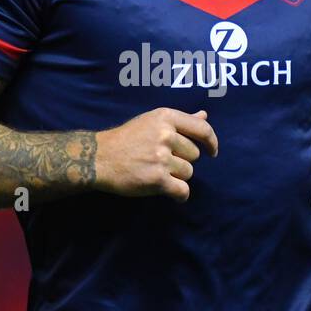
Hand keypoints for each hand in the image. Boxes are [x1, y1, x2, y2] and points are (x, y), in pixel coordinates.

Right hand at [95, 107, 218, 201]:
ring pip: (188, 173)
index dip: (211, 142)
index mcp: (165, 117)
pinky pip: (182, 190)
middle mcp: (165, 135)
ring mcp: (161, 157)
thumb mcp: (151, 122)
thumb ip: (180, 121)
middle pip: (194, 155)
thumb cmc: (126, 139)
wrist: (98, 158)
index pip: (202, 129)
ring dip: (176, 177)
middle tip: (160, 161)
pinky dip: (180, 195)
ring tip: (156, 172)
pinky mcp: (157, 179)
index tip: (212, 152)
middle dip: (182, 161)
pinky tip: (173, 194)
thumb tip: (204, 116)